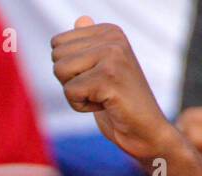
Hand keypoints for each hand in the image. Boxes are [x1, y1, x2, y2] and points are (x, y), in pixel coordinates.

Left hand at [52, 17, 178, 163]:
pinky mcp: (108, 76)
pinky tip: (105, 105)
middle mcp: (112, 38)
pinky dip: (81, 106)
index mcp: (109, 32)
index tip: (95, 79)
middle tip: (97, 90)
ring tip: (101, 96)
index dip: (69, 70)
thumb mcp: (102, 70)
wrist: (145, 130)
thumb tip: (81, 19)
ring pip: (60, 71)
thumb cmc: (120, 103)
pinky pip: (70, 92)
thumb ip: (89, 45)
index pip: (57, 44)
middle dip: (70, 80)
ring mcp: (112, 55)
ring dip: (75, 94)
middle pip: (56, 57)